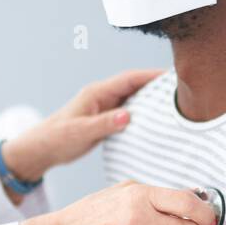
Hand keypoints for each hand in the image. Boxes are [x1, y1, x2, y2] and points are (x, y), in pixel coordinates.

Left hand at [0, 69, 162, 181]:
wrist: (41, 149)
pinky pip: (129, 112)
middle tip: (183, 88)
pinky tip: (157, 121)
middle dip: (158, 84)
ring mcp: (105, 107)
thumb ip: (104, 124)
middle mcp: (103, 96)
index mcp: (97, 93)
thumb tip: (128, 116)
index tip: (173, 75)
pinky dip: (143, 114)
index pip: (129, 79)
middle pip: (136, 86)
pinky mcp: (105, 119)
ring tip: (176, 103)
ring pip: (134, 99)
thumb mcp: (80, 132)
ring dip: (152, 99)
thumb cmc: (56, 138)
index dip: (151, 75)